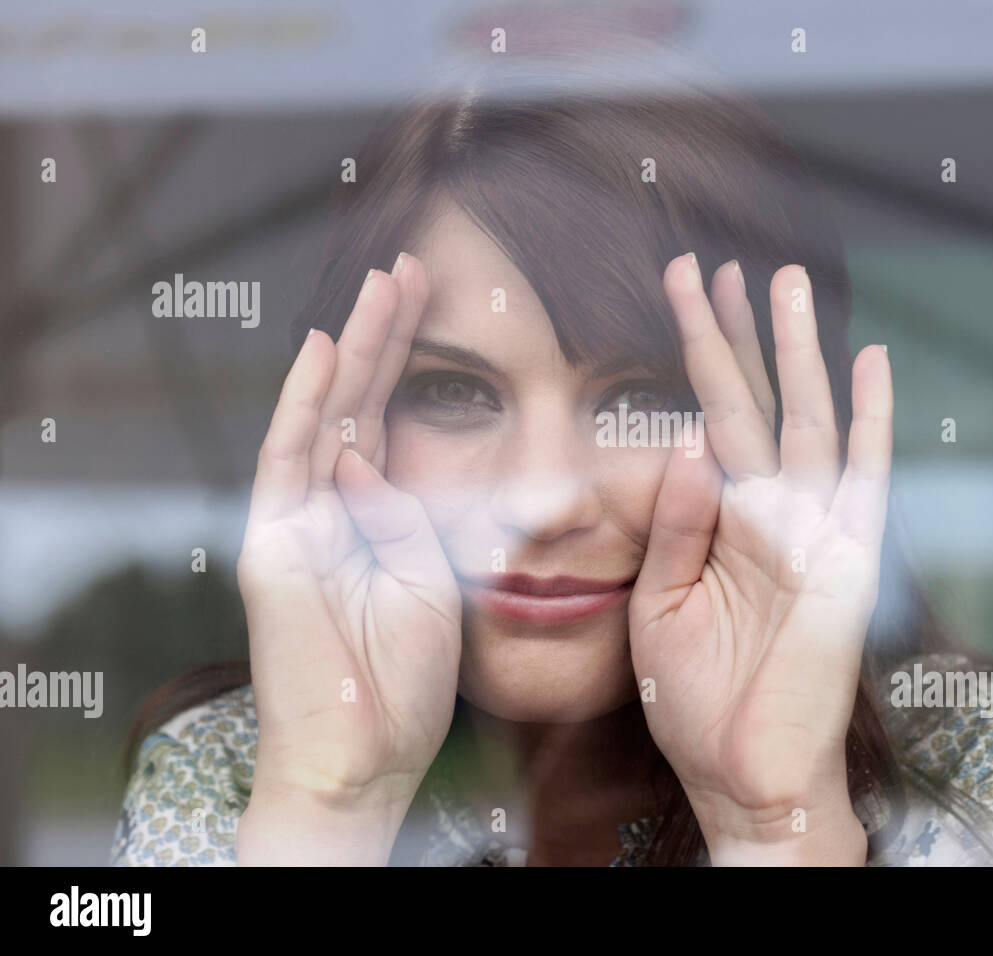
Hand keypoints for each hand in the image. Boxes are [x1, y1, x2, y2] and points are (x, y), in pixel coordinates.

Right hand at [235, 254, 461, 861]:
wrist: (364, 754)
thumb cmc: (403, 678)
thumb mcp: (427, 578)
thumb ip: (401, 512)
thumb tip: (366, 456)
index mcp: (368, 517)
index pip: (388, 420)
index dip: (411, 361)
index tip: (440, 302)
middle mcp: (326, 507)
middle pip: (359, 401)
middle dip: (387, 333)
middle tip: (412, 265)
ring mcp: (295, 521)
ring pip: (326, 413)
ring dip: (358, 346)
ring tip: (386, 280)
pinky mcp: (273, 544)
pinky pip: (289, 459)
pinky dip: (304, 402)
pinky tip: (326, 347)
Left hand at [628, 255, 891, 863]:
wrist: (744, 776)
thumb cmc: (697, 702)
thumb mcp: (659, 606)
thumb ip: (673, 523)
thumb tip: (686, 439)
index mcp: (720, 525)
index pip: (705, 421)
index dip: (691, 360)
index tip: (675, 294)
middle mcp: (769, 515)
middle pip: (750, 403)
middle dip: (732, 334)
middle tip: (714, 265)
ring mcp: (814, 530)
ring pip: (804, 419)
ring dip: (795, 351)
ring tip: (782, 279)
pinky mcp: (850, 558)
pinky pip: (865, 476)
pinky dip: (872, 420)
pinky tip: (870, 362)